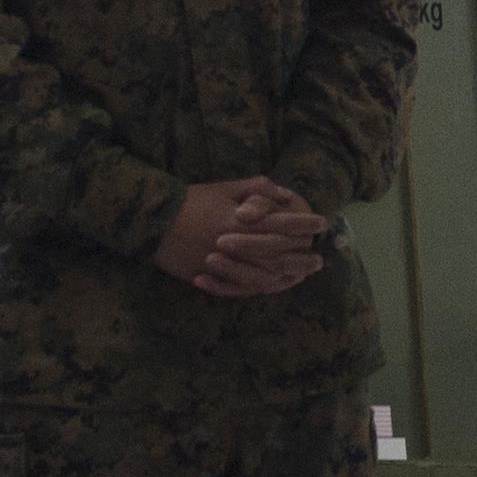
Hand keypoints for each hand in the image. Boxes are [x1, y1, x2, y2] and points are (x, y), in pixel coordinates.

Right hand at [157, 177, 326, 296]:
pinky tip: (275, 285)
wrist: (154, 221)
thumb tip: (285, 193)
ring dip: (288, 275)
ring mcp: (225, 264)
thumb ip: (256, 189)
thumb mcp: (224, 187)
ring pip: (264, 275)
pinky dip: (261, 288)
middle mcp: (237, 244)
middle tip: (320, 257)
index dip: (304, 223)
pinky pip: (242, 289)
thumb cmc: (191, 200)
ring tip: (304, 274)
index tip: (322, 223)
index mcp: (241, 220)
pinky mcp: (212, 278)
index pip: (282, 223)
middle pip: (278, 253)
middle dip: (302, 254)